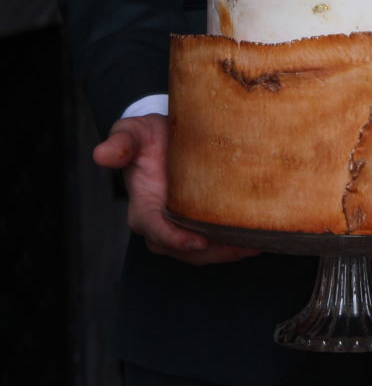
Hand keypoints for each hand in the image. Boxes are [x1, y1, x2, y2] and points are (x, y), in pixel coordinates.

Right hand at [93, 113, 258, 264]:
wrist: (167, 136)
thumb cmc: (147, 136)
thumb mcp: (132, 133)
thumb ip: (120, 143)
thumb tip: (101, 154)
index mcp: (142, 208)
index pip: (156, 230)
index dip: (176, 240)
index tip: (199, 242)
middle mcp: (161, 224)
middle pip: (185, 250)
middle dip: (212, 253)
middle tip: (242, 248)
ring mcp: (181, 227)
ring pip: (203, 252)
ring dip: (228, 252)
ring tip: (254, 246)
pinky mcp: (200, 224)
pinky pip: (215, 242)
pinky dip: (234, 245)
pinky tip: (256, 240)